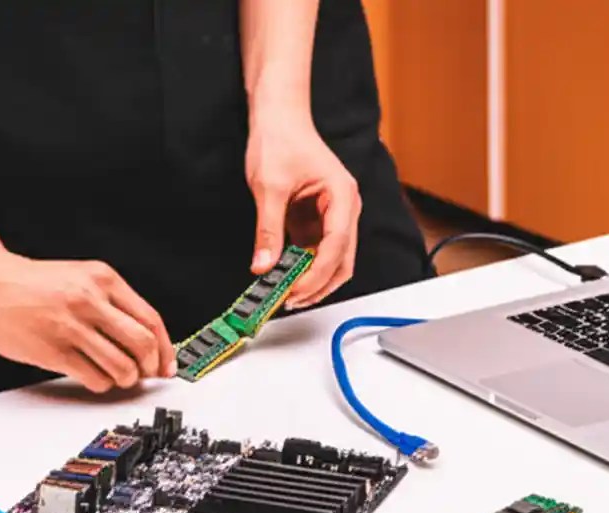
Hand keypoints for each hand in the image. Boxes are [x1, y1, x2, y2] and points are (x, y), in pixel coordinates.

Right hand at [0, 250, 175, 392]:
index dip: (165, 348)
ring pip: (122, 365)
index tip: (167, 364)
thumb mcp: (78, 277)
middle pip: (143, 344)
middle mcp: (90, 299)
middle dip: (151, 367)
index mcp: (103, 278)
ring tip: (119, 377)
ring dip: (127, 378)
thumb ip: (110, 303)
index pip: (151, 319)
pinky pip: (94, 377)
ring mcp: (71, 326)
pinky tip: (95, 378)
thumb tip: (143, 340)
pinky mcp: (52, 350)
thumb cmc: (29, 284)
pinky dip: (102, 383)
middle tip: (146, 375)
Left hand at [246, 114, 360, 308]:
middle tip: (292, 300)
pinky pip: (316, 249)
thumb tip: (264, 264)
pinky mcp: (318, 218)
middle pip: (342, 259)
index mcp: (343, 196)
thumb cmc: (281, 138)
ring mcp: (333, 214)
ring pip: (332, 258)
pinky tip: (286, 274)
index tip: (296, 291)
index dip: (317, 274)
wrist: (277, 116)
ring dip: (312, 278)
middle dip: (320, 284)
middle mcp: (345, 208)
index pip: (337, 246)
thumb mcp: (269, 187)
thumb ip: (268, 230)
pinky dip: (303, 265)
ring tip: (287, 292)